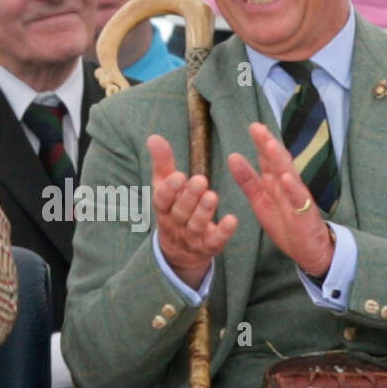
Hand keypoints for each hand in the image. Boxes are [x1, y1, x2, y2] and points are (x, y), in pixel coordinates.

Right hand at [148, 134, 236, 288]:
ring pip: (196, 226)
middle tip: (201, 180)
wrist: (178, 250)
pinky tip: (232, 220)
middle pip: (180, 212)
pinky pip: (214, 242)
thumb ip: (162, 163)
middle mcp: (175, 224)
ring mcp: (191, 237)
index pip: (162, 200)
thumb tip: (153, 137)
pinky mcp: (207, 247)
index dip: (170, 189)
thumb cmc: (173, 208)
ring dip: (204, 211)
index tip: (179, 175)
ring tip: (213, 196)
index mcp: (164, 208)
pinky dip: (223, 232)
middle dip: (189, 197)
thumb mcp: (165, 187)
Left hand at [228, 123, 334, 276]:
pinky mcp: (304, 214)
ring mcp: (297, 198)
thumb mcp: (261, 200)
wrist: (309, 250)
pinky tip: (286, 178)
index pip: (268, 159)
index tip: (253, 126)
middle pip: (278, 161)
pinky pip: (298, 200)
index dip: (261, 143)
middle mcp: (288, 186)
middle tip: (257, 128)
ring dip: (280, 160)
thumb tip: (233, 156)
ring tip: (269, 144)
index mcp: (276, 182)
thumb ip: (248, 180)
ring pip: (289, 175)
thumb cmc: (286, 224)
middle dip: (268, 144)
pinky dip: (292, 188)